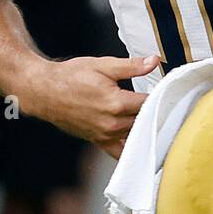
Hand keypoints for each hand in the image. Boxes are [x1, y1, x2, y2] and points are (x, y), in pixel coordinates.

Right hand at [35, 54, 157, 155]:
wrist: (45, 91)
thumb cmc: (71, 76)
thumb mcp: (103, 65)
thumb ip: (132, 66)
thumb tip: (154, 61)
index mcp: (116, 103)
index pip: (150, 102)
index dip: (161, 95)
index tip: (167, 89)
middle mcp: (112, 123)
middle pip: (145, 120)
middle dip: (155, 111)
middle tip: (164, 102)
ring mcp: (104, 135)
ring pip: (135, 135)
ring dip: (145, 128)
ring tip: (155, 118)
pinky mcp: (96, 140)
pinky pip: (118, 152)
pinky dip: (130, 149)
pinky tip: (140, 144)